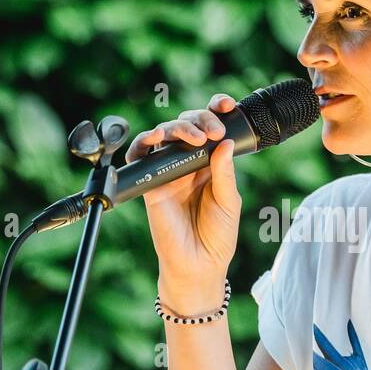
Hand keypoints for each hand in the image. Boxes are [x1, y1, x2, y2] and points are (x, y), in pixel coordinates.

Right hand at [124, 94, 241, 303]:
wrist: (199, 264)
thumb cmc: (218, 236)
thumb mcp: (229, 201)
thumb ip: (225, 173)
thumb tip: (224, 143)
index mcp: (211, 163)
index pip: (211, 128)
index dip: (215, 110)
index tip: (226, 105)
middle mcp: (188, 163)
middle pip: (188, 125)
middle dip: (200, 119)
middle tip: (212, 132)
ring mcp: (168, 171)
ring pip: (165, 134)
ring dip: (177, 127)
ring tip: (195, 137)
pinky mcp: (151, 183)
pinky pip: (141, 156)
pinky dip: (143, 142)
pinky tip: (156, 139)